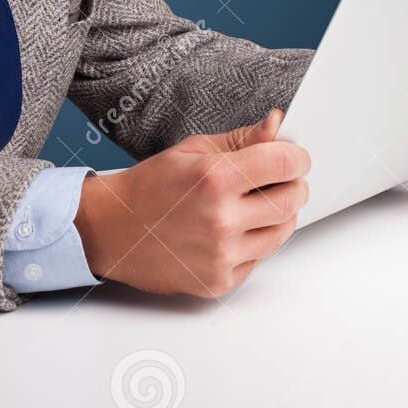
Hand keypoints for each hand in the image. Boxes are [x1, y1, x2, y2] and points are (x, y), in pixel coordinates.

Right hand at [73, 108, 308, 298]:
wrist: (111, 230)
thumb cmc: (149, 187)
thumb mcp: (191, 151)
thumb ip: (241, 140)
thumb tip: (276, 125)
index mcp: (214, 178)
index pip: (285, 163)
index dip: (296, 157)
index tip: (293, 157)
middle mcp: (221, 219)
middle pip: (292, 199)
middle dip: (292, 184)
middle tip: (277, 179)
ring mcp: (221, 255)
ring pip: (283, 232)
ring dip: (277, 215)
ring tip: (254, 204)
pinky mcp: (219, 281)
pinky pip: (260, 258)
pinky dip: (254, 242)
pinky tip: (232, 230)